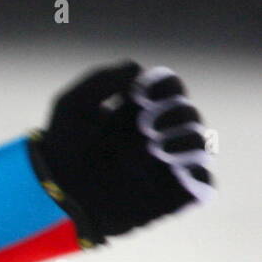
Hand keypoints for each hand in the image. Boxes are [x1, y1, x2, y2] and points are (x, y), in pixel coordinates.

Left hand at [29, 60, 213, 244]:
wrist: (57, 193)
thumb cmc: (61, 148)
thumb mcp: (72, 106)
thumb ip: (101, 80)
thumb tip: (137, 67)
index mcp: (134, 111)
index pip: (168, 89)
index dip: (166, 84)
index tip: (143, 90)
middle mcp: (154, 134)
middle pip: (187, 113)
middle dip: (175, 111)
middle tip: (145, 123)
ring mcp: (165, 163)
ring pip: (200, 143)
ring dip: (188, 139)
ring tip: (155, 146)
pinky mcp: (172, 193)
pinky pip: (204, 182)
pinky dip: (199, 172)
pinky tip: (174, 168)